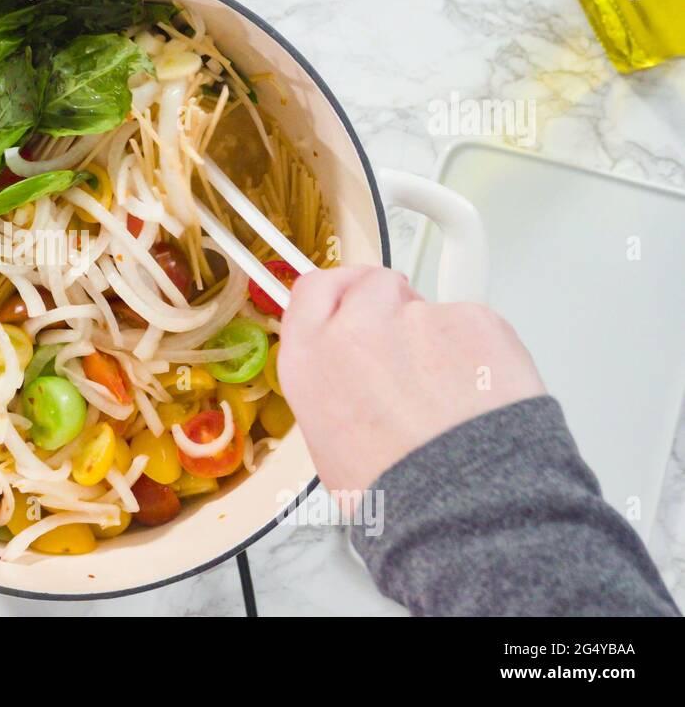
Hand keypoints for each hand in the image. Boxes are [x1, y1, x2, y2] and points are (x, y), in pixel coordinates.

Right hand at [278, 266, 544, 497]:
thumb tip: (353, 382)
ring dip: (438, 336)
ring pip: (428, 307)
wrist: (464, 506)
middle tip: (411, 348)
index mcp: (310, 359)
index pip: (313, 290)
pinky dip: (481, 350)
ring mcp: (416, 319)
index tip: (351, 296)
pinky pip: (474, 323)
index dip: (337, 292)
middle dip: (392, 307)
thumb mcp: (328, 445)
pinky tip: (480, 393)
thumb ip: (333, 390)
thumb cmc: (398, 493)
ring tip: (452, 393)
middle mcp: (355, 329)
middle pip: (373, 285)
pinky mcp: (472, 320)